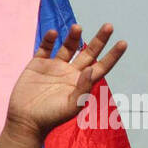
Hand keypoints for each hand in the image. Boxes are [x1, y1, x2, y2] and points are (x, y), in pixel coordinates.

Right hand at [1, 24, 126, 147]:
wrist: (25, 121)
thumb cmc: (50, 117)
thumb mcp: (71, 106)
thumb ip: (83, 88)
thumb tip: (90, 68)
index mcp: (81, 82)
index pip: (101, 66)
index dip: (112, 55)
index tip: (123, 43)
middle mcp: (70, 72)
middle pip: (89, 52)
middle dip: (99, 40)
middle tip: (109, 26)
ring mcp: (54, 67)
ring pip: (68, 46)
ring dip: (73, 36)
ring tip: (77, 28)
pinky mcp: (37, 64)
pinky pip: (45, 48)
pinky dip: (49, 39)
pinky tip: (53, 33)